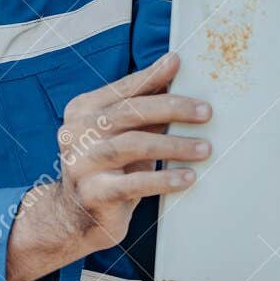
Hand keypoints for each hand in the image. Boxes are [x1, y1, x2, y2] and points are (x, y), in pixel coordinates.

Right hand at [6, 52, 211, 280]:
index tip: (177, 63)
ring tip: (205, 148)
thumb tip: (174, 75)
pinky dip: (165, 178)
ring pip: (133, 145)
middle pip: (129, 112)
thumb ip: (141, 109)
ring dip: (174, 145)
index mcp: (82, 111)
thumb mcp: (119, 135)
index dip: (151, 76)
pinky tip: (187, 177)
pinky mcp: (93, 193)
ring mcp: (82, 163)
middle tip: (205, 111)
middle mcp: (76, 133)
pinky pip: (135, 183)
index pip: (122, 89)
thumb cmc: (107, 168)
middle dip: (172, 108)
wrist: (74, 216)